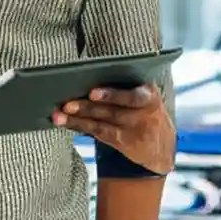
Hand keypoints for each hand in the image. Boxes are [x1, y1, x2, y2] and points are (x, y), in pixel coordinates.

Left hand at [53, 85, 174, 173]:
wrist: (161, 144)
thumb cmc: (146, 109)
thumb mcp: (147, 96)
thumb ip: (127, 86)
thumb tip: (90, 75)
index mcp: (148, 96)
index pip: (132, 96)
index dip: (111, 95)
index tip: (92, 92)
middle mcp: (141, 115)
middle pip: (111, 111)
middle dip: (87, 107)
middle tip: (67, 105)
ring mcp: (131, 131)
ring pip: (101, 124)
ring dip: (78, 120)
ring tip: (59, 116)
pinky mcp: (121, 143)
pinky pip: (97, 133)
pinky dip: (80, 127)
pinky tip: (66, 123)